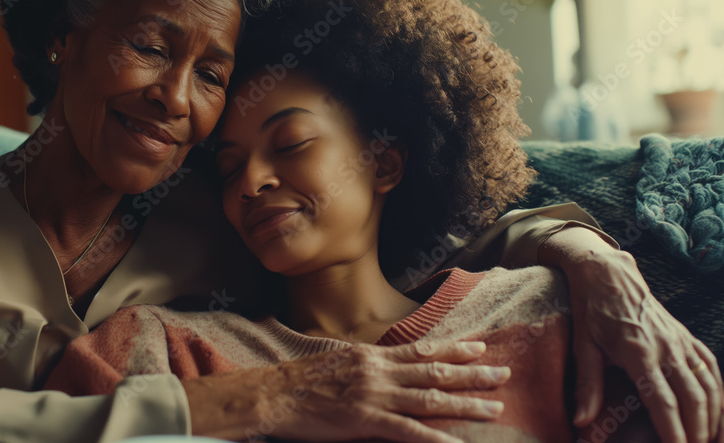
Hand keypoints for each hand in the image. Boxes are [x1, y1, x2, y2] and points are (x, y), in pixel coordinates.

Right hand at [184, 340, 509, 442]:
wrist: (275, 394)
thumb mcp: (339, 362)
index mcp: (373, 356)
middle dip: (473, 373)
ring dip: (466, 404)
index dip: (455, 349)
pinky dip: (435, 438)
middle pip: (435, 372)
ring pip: (430, 400)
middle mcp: (380, 371)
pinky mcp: (366, 420)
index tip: (482, 346)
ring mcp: (375, 396)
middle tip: (505, 372)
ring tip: (495, 408)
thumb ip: (369, 366)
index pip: (423, 349)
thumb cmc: (303, 381)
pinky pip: (408, 431)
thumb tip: (391, 368)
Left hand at [540, 226, 723, 442]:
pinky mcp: (686, 336)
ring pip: (708, 385)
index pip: (662, 400)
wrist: (608, 274)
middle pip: (693, 397)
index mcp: (638, 352)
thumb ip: (587, 386)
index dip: (672, 430)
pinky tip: (718, 413)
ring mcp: (680, 341)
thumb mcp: (582, 346)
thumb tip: (580, 421)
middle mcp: (666, 347)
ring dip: (714, 417)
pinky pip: (710, 367)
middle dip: (697, 430)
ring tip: (711, 442)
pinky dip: (720, 393)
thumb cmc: (591, 312)